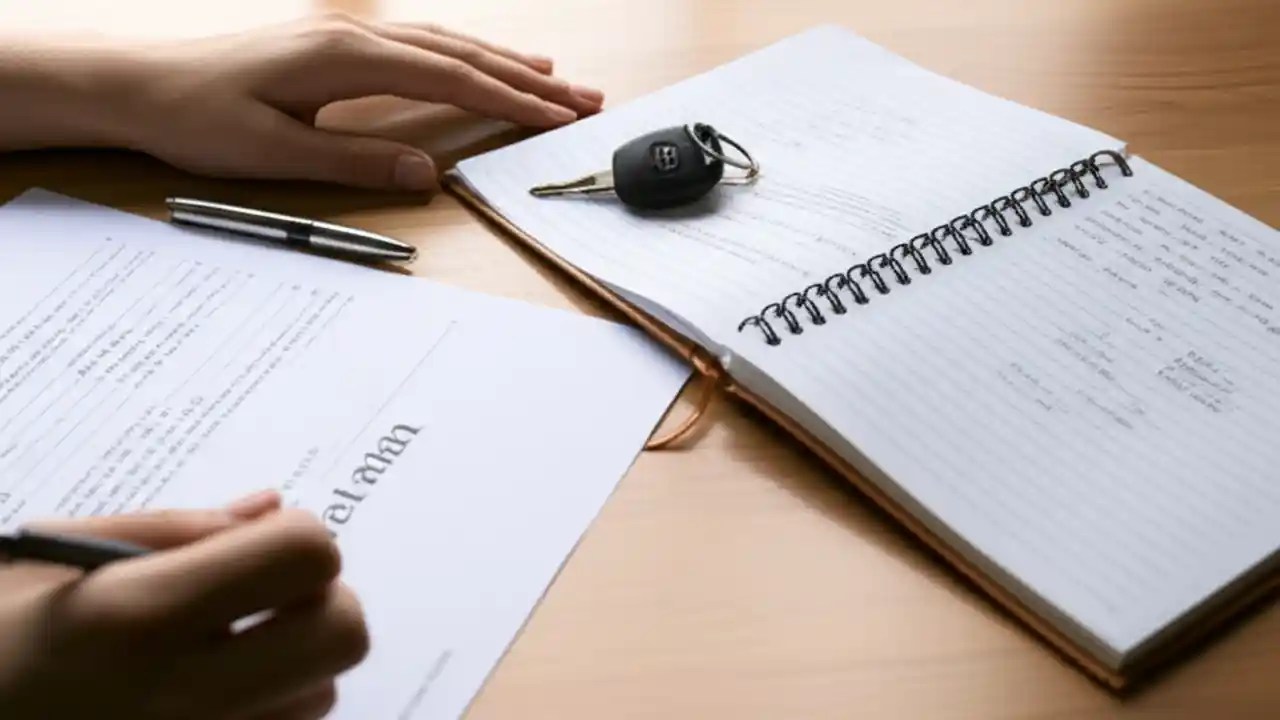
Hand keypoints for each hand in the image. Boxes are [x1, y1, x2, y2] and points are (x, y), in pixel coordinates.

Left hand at [0, 14, 604, 190]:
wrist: (137, 83)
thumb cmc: (196, 120)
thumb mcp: (275, 152)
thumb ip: (357, 162)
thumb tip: (430, 174)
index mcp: (345, 58)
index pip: (450, 79)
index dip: (510, 101)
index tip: (558, 117)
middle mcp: (354, 34)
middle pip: (461, 54)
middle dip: (528, 78)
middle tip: (584, 97)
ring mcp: (346, 32)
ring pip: (445, 43)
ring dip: (504, 61)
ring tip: (554, 77)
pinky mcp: (335, 43)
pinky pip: (419, 43)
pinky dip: (463, 54)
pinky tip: (479, 62)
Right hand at [0, 491, 369, 719]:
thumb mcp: (48, 561)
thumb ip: (167, 531)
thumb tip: (269, 509)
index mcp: (134, 616)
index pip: (305, 556)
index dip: (297, 538)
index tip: (261, 543)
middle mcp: (175, 695)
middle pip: (344, 633)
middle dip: (320, 600)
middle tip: (265, 594)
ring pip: (323, 693)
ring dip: (296, 661)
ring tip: (223, 651)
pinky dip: (270, 708)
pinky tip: (213, 692)